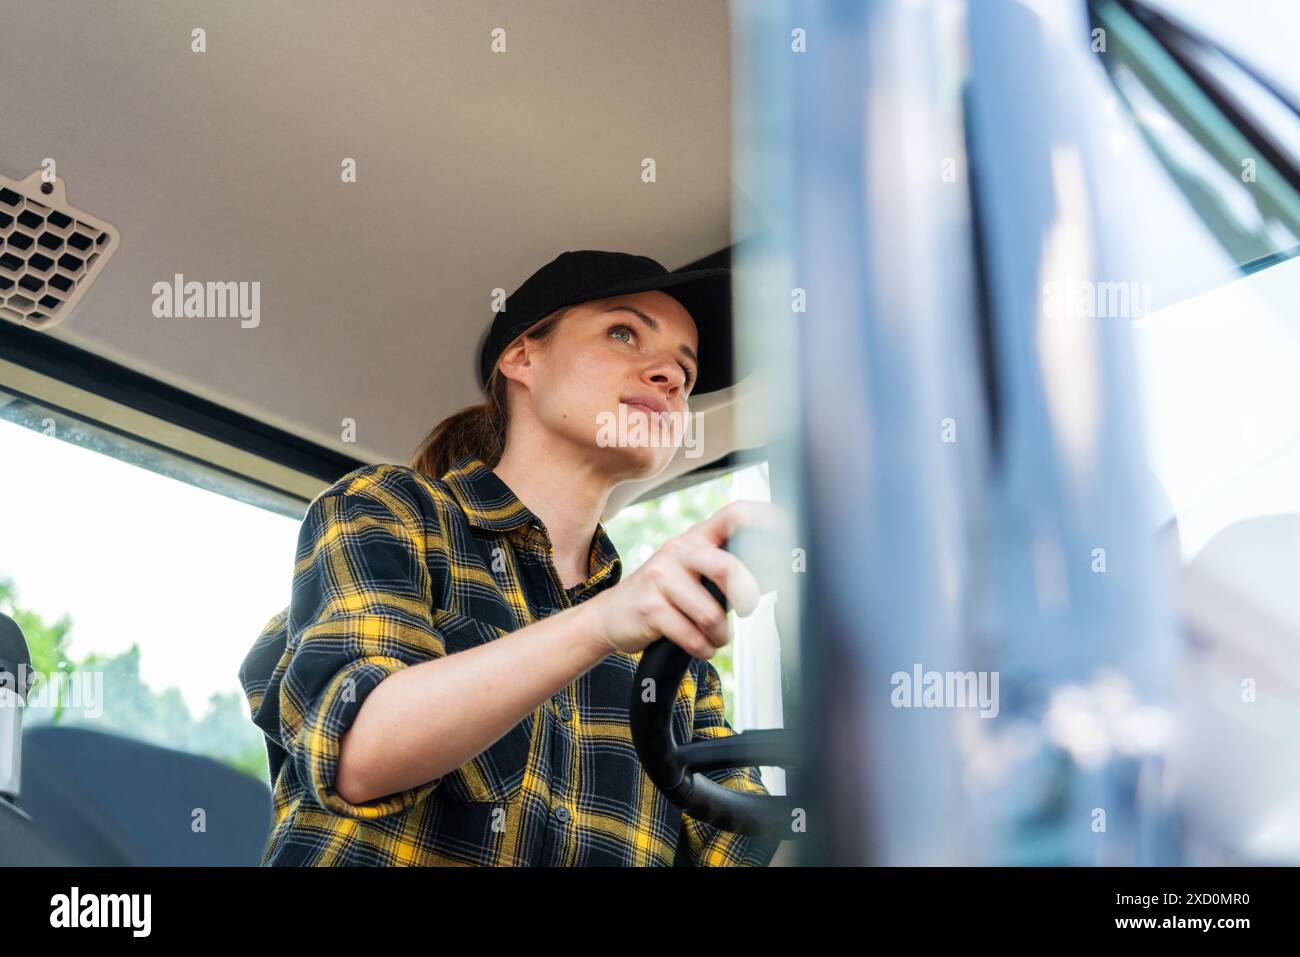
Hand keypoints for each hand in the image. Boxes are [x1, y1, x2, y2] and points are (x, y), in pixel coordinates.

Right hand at [586, 500, 786, 657]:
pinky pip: (691, 635)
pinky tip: (699, 646)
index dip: (764, 520)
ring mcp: (660, 577)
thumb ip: (724, 571)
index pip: (733, 516)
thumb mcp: (691, 573)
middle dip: (745, 598)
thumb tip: (772, 580)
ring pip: (710, 613)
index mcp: (696, 538)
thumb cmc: (664, 596)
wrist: (612, 615)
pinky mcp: (649, 606)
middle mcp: (678, 550)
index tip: (787, 531)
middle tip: (746, 610)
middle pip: (727, 568)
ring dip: (720, 636)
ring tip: (714, 638)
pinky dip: (702, 648)